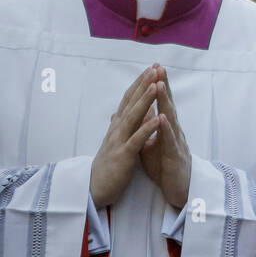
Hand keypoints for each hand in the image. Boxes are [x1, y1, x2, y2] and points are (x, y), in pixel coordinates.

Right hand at [90, 66, 163, 208]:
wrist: (95, 188)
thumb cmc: (108, 164)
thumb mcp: (115, 141)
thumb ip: (119, 126)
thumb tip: (119, 111)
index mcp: (118, 126)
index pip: (129, 100)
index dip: (139, 85)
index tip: (151, 70)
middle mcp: (117, 129)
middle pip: (131, 103)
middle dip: (143, 85)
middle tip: (155, 68)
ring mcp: (119, 141)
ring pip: (133, 116)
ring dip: (146, 100)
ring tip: (157, 85)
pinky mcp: (123, 155)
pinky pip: (137, 140)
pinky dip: (148, 128)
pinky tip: (158, 118)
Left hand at [138, 66, 191, 210]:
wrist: (178, 191)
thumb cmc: (165, 168)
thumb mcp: (150, 145)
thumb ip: (146, 129)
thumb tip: (139, 113)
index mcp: (166, 129)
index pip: (162, 104)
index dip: (157, 87)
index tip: (153, 69)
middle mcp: (174, 132)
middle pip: (168, 105)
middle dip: (163, 86)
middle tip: (159, 67)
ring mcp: (176, 143)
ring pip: (171, 118)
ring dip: (165, 102)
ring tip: (160, 85)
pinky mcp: (175, 156)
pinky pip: (170, 141)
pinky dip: (166, 129)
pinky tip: (163, 118)